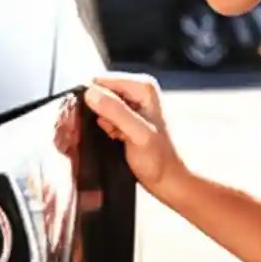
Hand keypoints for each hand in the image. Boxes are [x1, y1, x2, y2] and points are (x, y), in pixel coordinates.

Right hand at [84, 72, 188, 199]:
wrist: (170, 180)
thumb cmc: (159, 160)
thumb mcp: (138, 134)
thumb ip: (115, 112)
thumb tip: (90, 93)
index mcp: (142, 87)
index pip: (100, 81)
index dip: (94, 100)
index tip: (100, 121)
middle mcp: (137, 91)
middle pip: (99, 92)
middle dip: (96, 112)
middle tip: (110, 132)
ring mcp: (131, 105)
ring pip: (99, 106)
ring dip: (99, 123)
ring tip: (116, 137)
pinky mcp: (126, 119)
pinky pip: (104, 118)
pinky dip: (104, 129)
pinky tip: (115, 140)